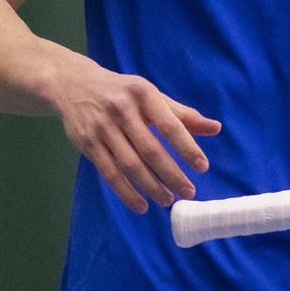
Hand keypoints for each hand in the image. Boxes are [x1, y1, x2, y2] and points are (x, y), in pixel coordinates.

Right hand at [51, 68, 221, 213]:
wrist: (73, 84)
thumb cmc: (123, 92)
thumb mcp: (151, 95)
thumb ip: (182, 114)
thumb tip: (216, 128)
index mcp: (143, 94)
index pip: (170, 124)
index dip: (187, 147)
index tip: (202, 167)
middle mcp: (121, 109)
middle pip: (150, 149)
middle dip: (171, 174)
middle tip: (188, 192)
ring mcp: (102, 127)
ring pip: (130, 165)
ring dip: (151, 186)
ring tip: (168, 200)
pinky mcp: (87, 144)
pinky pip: (109, 173)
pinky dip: (126, 193)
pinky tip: (141, 205)